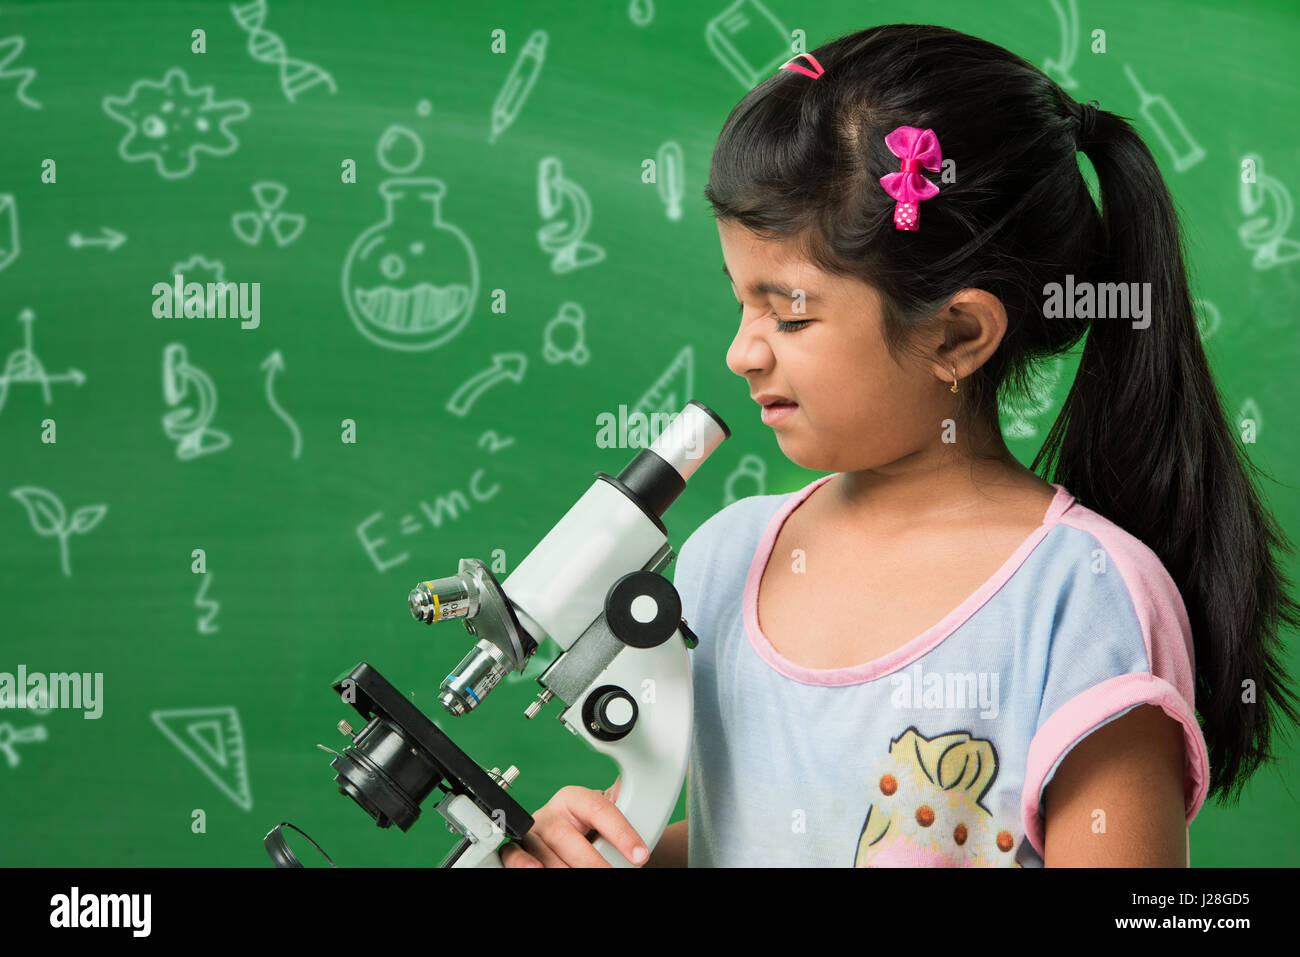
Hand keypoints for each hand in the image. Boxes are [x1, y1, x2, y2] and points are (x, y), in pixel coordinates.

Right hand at [499, 785, 648, 867]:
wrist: (583, 845)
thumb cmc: (596, 834)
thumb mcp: (611, 820)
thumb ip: (627, 810)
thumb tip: (649, 798)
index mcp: (575, 799)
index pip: (598, 809)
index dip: (620, 832)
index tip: (640, 856)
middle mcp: (551, 814)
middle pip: (565, 835)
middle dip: (590, 861)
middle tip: (610, 874)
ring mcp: (532, 833)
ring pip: (542, 851)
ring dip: (564, 869)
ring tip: (587, 878)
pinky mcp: (516, 850)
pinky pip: (511, 855)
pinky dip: (521, 863)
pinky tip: (535, 870)